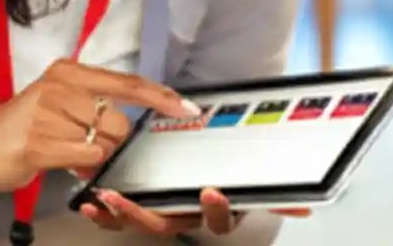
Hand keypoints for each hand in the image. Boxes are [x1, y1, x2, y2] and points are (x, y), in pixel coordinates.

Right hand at [0, 60, 197, 206]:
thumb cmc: (21, 128)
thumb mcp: (58, 103)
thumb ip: (93, 106)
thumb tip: (130, 122)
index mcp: (68, 72)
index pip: (127, 83)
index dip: (160, 96)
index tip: (186, 106)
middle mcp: (60, 86)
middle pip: (118, 121)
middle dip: (109, 142)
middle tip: (82, 145)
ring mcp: (49, 113)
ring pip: (104, 143)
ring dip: (93, 157)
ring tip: (66, 152)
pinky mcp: (40, 142)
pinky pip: (86, 157)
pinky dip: (81, 166)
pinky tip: (63, 162)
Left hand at [80, 187, 310, 236]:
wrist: (207, 166)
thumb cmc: (231, 170)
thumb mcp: (253, 179)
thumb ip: (278, 193)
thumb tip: (305, 206)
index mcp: (218, 210)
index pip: (221, 220)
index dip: (216, 210)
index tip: (210, 192)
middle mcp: (189, 217)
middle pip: (167, 225)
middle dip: (142, 214)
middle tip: (125, 199)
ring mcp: (164, 214)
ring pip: (141, 222)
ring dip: (118, 212)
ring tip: (102, 197)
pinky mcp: (141, 206)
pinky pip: (119, 217)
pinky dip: (102, 211)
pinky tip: (87, 200)